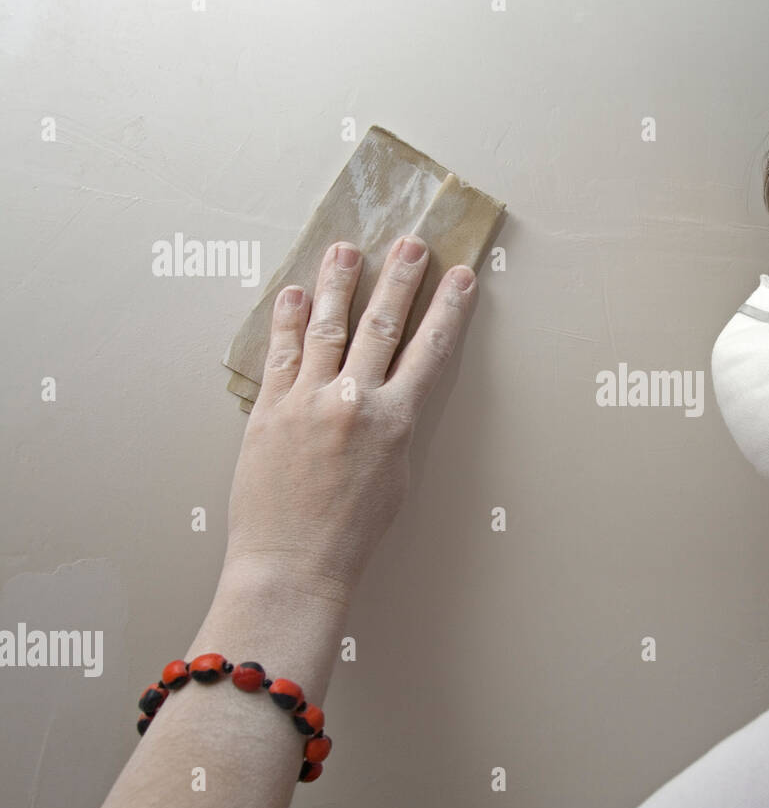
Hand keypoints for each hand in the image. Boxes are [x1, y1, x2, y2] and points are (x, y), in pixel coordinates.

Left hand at [223, 235, 476, 598]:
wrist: (293, 564)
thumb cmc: (352, 535)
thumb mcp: (396, 479)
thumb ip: (395, 427)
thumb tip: (389, 391)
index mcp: (396, 421)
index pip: (430, 350)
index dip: (448, 308)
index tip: (460, 277)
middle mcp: (354, 401)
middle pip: (382, 324)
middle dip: (400, 278)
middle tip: (411, 242)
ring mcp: (307, 400)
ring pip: (327, 326)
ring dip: (338, 283)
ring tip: (346, 249)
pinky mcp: (269, 409)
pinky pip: (280, 353)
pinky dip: (286, 319)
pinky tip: (291, 293)